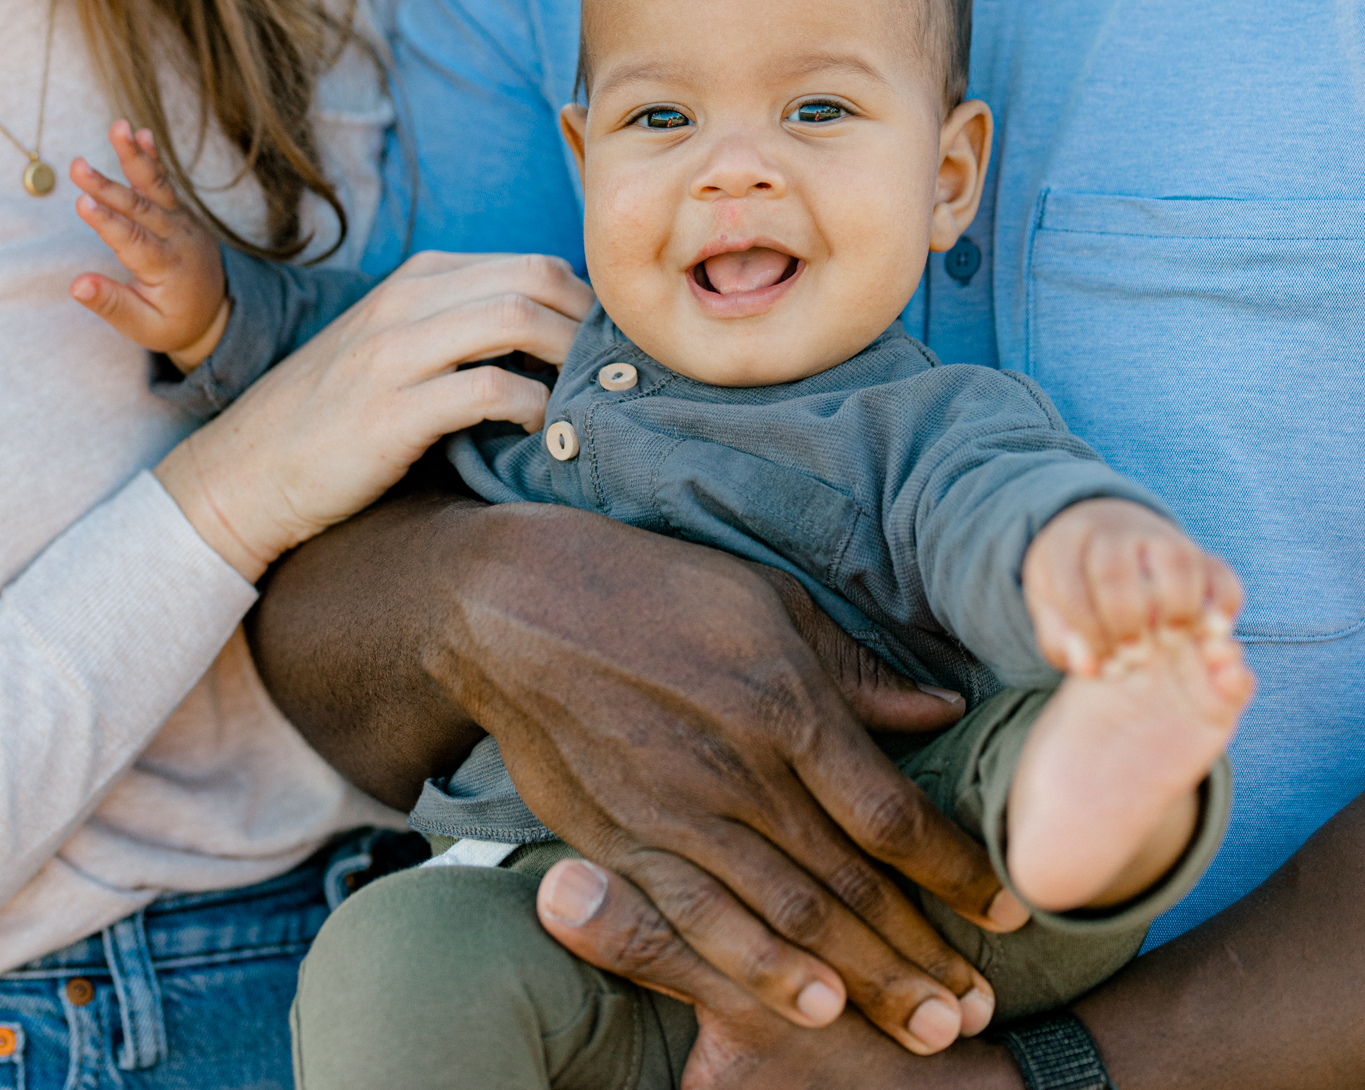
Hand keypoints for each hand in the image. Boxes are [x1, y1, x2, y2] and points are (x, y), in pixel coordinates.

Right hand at [69, 121, 228, 366]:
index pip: (134, 242)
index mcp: (169, 268)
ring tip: (120, 127)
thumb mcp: (145, 327)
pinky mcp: (180, 212)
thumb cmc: (174, 321)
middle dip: (108, 186)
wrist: (217, 310)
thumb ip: (113, 304)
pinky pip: (165, 183)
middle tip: (77, 166)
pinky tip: (142, 134)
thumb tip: (77, 286)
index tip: (82, 203)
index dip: (107, 223)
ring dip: (136, 156)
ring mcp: (182, 222)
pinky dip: (153, 159)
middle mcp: (178, 238)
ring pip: (156, 186)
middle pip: (141, 208)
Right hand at [154, 250, 592, 581]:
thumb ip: (458, 325)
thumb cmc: (331, 416)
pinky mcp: (391, 413)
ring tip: (586, 396)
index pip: (528, 264)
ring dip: (568, 358)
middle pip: (533, 280)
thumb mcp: (392, 343)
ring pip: (515, 320)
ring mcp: (394, 355)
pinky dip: (532, 406)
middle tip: (612, 372)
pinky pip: (487, 389)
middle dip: (588, 322)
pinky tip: (541, 429)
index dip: (583, 302)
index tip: (606, 348)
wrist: (243, 473)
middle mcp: (405, 303)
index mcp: (413, 280)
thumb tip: (555, 334)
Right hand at [440, 505, 1026, 1055]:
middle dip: (922, 955)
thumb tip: (942, 712)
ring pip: (787, 921)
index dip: (956, 871)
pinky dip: (759, 973)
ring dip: (863, 982)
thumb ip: (855, 672)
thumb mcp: (768, 603)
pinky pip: (700, 926)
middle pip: (849, 887)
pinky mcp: (621, 844)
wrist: (515, 607)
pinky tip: (813, 1008)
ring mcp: (675, 816)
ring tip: (923, 1030)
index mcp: (785, 703)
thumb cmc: (655, 587)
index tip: (1008, 910)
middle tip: (978, 1011)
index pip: (890, 813)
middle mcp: (738, 772)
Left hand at [1023, 499, 1242, 674]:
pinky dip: (1222, 603)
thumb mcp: (1051, 607)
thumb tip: (1092, 666)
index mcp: (1069, 544)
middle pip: (1116, 570)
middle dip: (1125, 620)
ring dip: (1177, 608)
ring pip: (1175, 559)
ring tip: (1171, 641)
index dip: (1089, 633)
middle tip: (1135, 654)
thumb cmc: (1074, 582)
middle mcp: (1114, 533)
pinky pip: (1219, 571)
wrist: (1103, 529)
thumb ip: (1063, 643)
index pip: (1072, 588)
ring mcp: (1159, 537)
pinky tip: (1212, 633)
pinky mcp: (1197, 554)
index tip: (1104, 661)